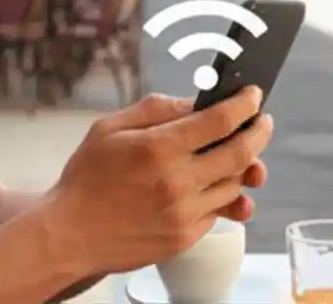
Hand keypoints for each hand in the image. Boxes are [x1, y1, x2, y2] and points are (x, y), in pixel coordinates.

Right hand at [44, 87, 273, 275]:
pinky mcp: (185, 237)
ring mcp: (184, 213)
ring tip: (237, 152)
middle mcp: (177, 181)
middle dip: (258, 133)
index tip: (252, 96)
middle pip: (241, 153)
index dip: (244, 104)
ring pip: (235, 185)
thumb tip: (196, 102)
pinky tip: (215, 183)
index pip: (220, 120)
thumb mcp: (109, 128)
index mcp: (158, 148)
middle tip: (262, 122)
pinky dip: (223, 194)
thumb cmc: (86, 176)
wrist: (70, 233)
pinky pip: (218, 211)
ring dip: (243, 165)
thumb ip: (156, 110)